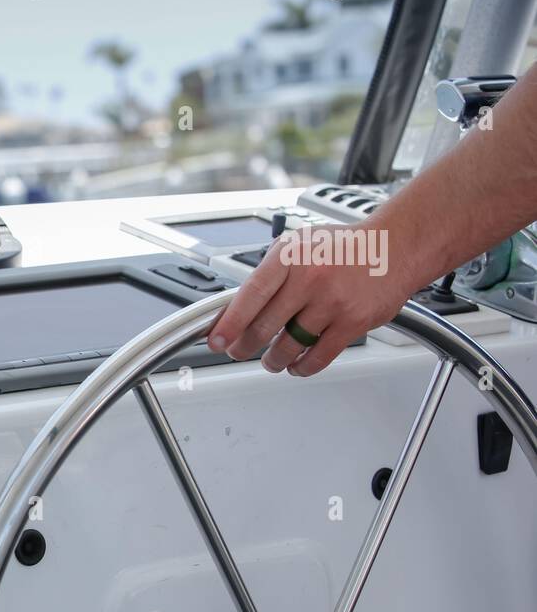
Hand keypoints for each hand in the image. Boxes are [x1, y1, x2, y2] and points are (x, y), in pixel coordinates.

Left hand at [207, 223, 413, 375]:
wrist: (395, 246)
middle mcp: (311, 277)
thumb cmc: (341, 247)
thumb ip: (268, 274)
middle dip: (244, 346)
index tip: (216, 340)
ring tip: (270, 360)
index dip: (229, 322)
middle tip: (238, 351)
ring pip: (289, 345)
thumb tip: (234, 309)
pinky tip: (295, 365)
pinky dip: (302, 366)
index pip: (250, 295)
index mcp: (290, 255)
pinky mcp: (353, 322)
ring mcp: (333, 301)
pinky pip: (318, 357)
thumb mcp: (297, 246)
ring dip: (273, 359)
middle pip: (265, 326)